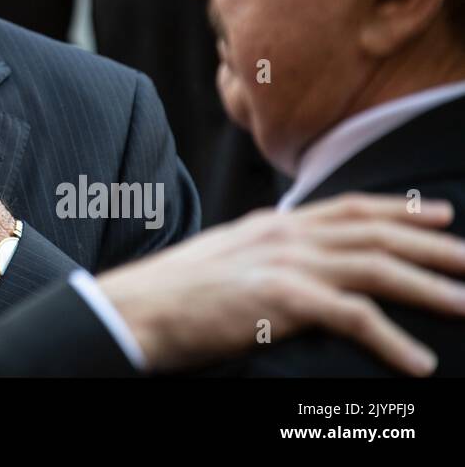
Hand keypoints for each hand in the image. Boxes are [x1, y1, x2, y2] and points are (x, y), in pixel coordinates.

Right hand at [98, 194, 464, 375]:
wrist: (135, 309)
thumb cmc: (175, 294)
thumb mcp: (228, 260)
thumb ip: (265, 255)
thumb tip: (296, 267)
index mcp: (271, 224)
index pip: (348, 207)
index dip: (399, 208)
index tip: (440, 214)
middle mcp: (284, 234)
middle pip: (373, 230)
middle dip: (430, 242)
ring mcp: (284, 263)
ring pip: (376, 266)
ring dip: (428, 286)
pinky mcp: (281, 299)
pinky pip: (354, 317)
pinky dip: (393, 340)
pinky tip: (419, 362)